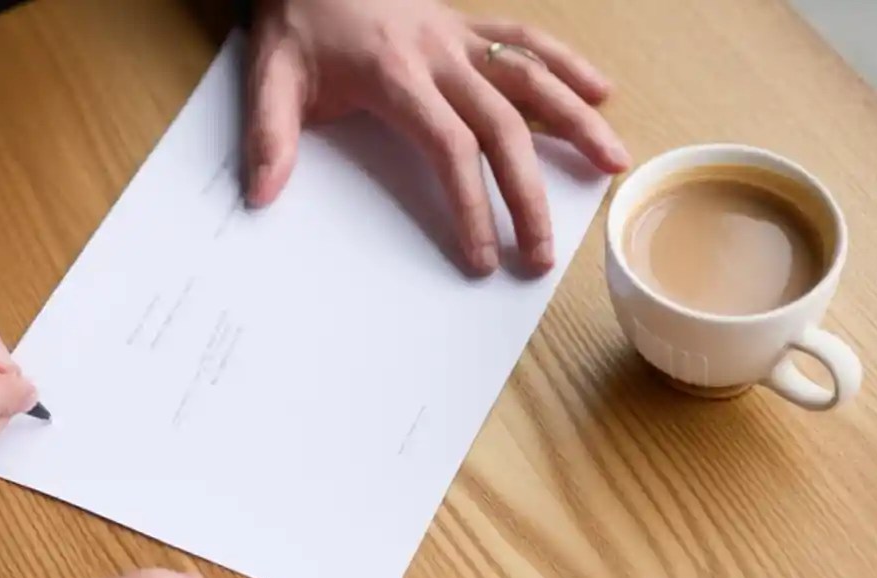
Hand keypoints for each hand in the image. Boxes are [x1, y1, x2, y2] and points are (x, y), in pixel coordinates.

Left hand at [246, 0, 628, 275]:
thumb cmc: (294, 20)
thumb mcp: (270, 76)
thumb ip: (269, 137)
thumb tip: (262, 197)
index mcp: (394, 73)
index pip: (447, 146)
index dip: (470, 204)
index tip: (483, 256)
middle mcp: (439, 54)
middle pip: (502, 125)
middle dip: (528, 193)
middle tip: (544, 253)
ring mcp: (459, 35)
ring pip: (531, 77)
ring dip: (576, 122)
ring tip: (614, 164)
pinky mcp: (467, 23)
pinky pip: (526, 40)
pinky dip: (566, 65)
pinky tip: (601, 92)